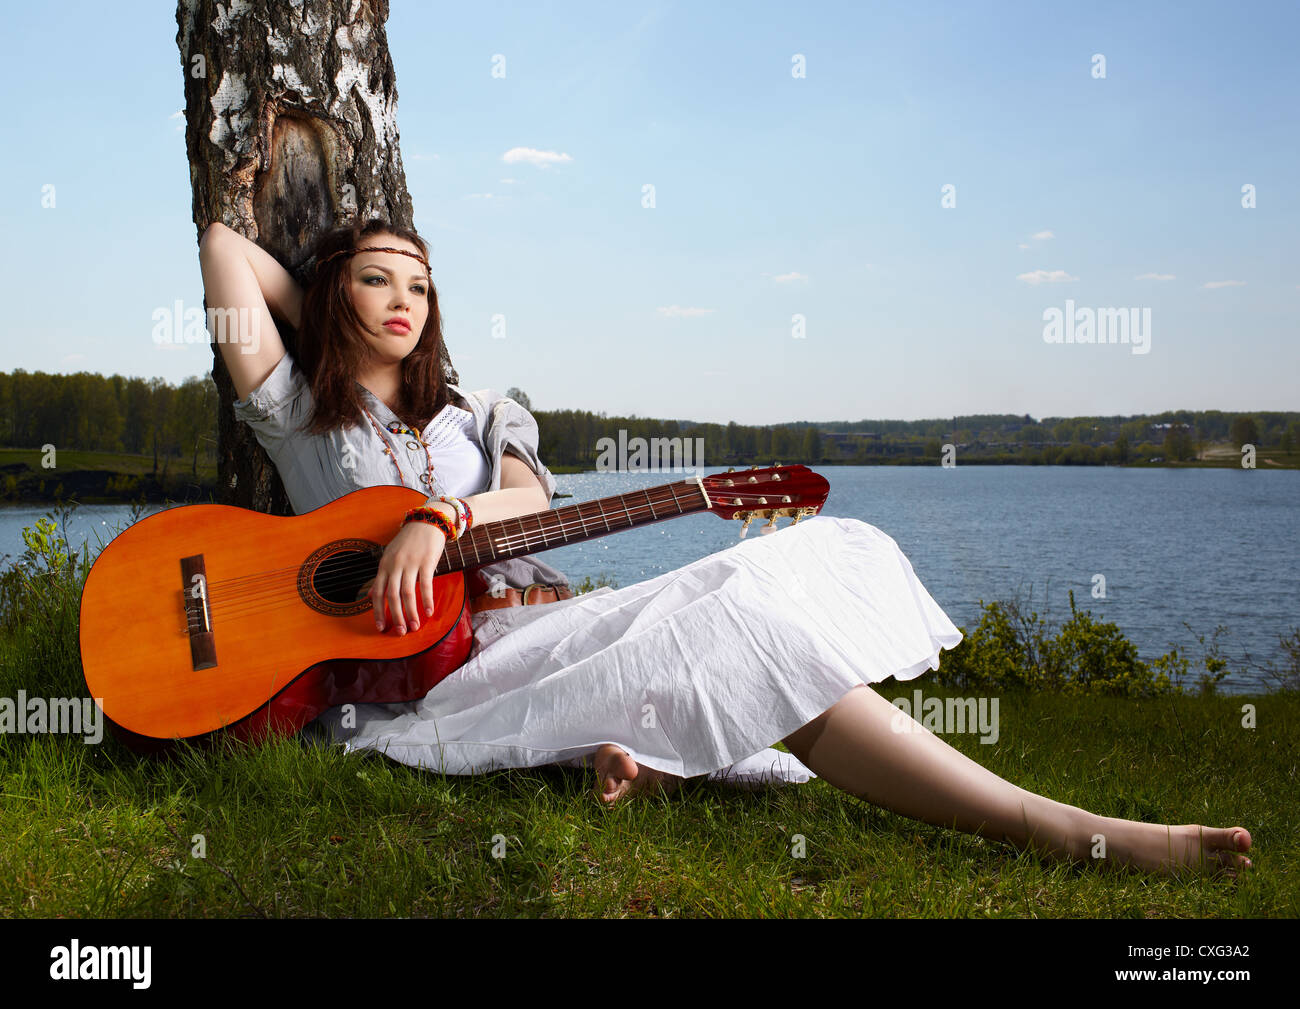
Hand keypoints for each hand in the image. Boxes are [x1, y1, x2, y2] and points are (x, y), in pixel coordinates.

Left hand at [366, 519, 446, 633]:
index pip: (377, 592)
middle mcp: (394, 565)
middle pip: (392, 596)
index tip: (381, 627)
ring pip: (408, 593)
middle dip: (396, 616)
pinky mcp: (426, 562)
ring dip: (411, 613)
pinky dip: (427, 600)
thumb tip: (370, 596)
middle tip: (401, 632)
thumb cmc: (408, 541)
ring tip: (415, 626)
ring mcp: (410, 563)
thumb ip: (381, 577)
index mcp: (384, 565)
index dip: (378, 612)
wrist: (427, 521)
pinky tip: (429, 612)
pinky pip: (425, 584)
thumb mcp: (389, 557)